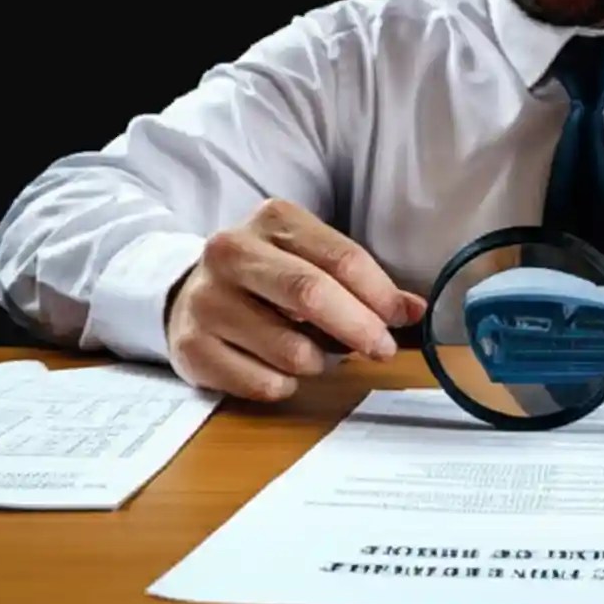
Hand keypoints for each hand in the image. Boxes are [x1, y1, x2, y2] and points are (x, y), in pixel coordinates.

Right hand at [166, 198, 426, 401]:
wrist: (188, 291)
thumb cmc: (268, 276)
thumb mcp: (313, 259)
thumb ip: (362, 282)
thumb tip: (415, 310)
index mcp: (272, 219)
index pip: (341, 258)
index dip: (380, 294)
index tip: (402, 319)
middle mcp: (231, 252)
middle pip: (311, 294)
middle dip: (359, 328)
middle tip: (383, 350)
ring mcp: (206, 300)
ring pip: (289, 349)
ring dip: (319, 362)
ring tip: (317, 355)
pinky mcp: (190, 347)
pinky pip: (262, 383)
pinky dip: (285, 385)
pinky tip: (279, 369)